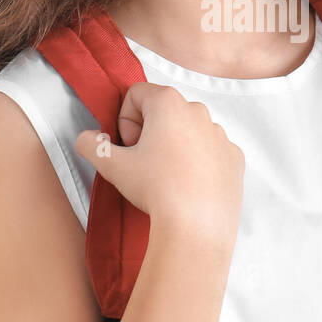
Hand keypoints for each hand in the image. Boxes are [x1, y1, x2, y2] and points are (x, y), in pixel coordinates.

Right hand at [73, 81, 244, 238]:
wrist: (196, 226)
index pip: (136, 94)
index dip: (125, 121)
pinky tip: (189, 186)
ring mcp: (220, 134)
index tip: (129, 147)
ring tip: (167, 178)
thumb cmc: (155, 188)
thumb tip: (86, 139)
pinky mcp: (234, 157)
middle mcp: (199, 111)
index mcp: (169, 102)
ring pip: (188, 131)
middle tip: (144, 163)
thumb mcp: (112, 165)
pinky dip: (198, 162)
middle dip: (149, 132)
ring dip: (174, 146)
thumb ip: (92, 145)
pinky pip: (210, 150)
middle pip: (164, 111)